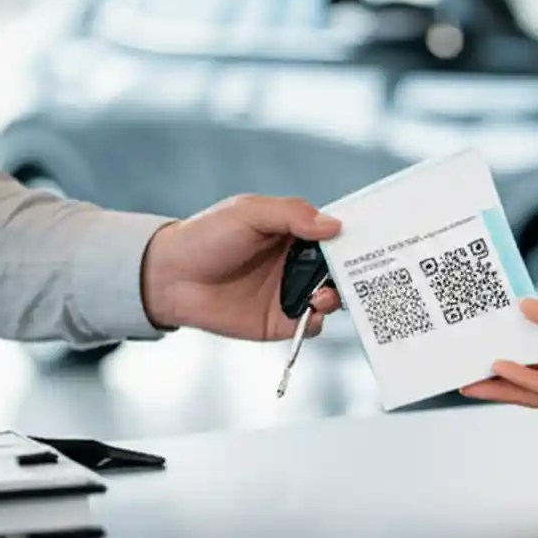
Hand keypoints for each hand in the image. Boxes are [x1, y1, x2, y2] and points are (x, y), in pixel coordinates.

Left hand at [140, 196, 341, 340]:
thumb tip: (334, 226)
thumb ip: (293, 214)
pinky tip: (310, 312)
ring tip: (323, 295)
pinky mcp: (278, 321)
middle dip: (351, 273)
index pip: (333, 236)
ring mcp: (288, 293)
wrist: (169, 277)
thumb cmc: (206, 236)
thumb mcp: (250, 212)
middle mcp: (295, 263)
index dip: (351, 240)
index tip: (367, 244)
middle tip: (354, 275)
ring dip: (335, 298)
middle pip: (337, 270)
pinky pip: (309, 325)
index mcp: (293, 232)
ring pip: (330, 298)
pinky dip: (317, 322)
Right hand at [461, 291, 537, 420]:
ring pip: (532, 386)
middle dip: (495, 367)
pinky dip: (524, 381)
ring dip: (500, 382)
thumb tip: (522, 308)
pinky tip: (502, 370)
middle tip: (462, 361)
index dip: (509, 338)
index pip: (535, 343)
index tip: (482, 330)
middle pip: (528, 369)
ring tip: (468, 375)